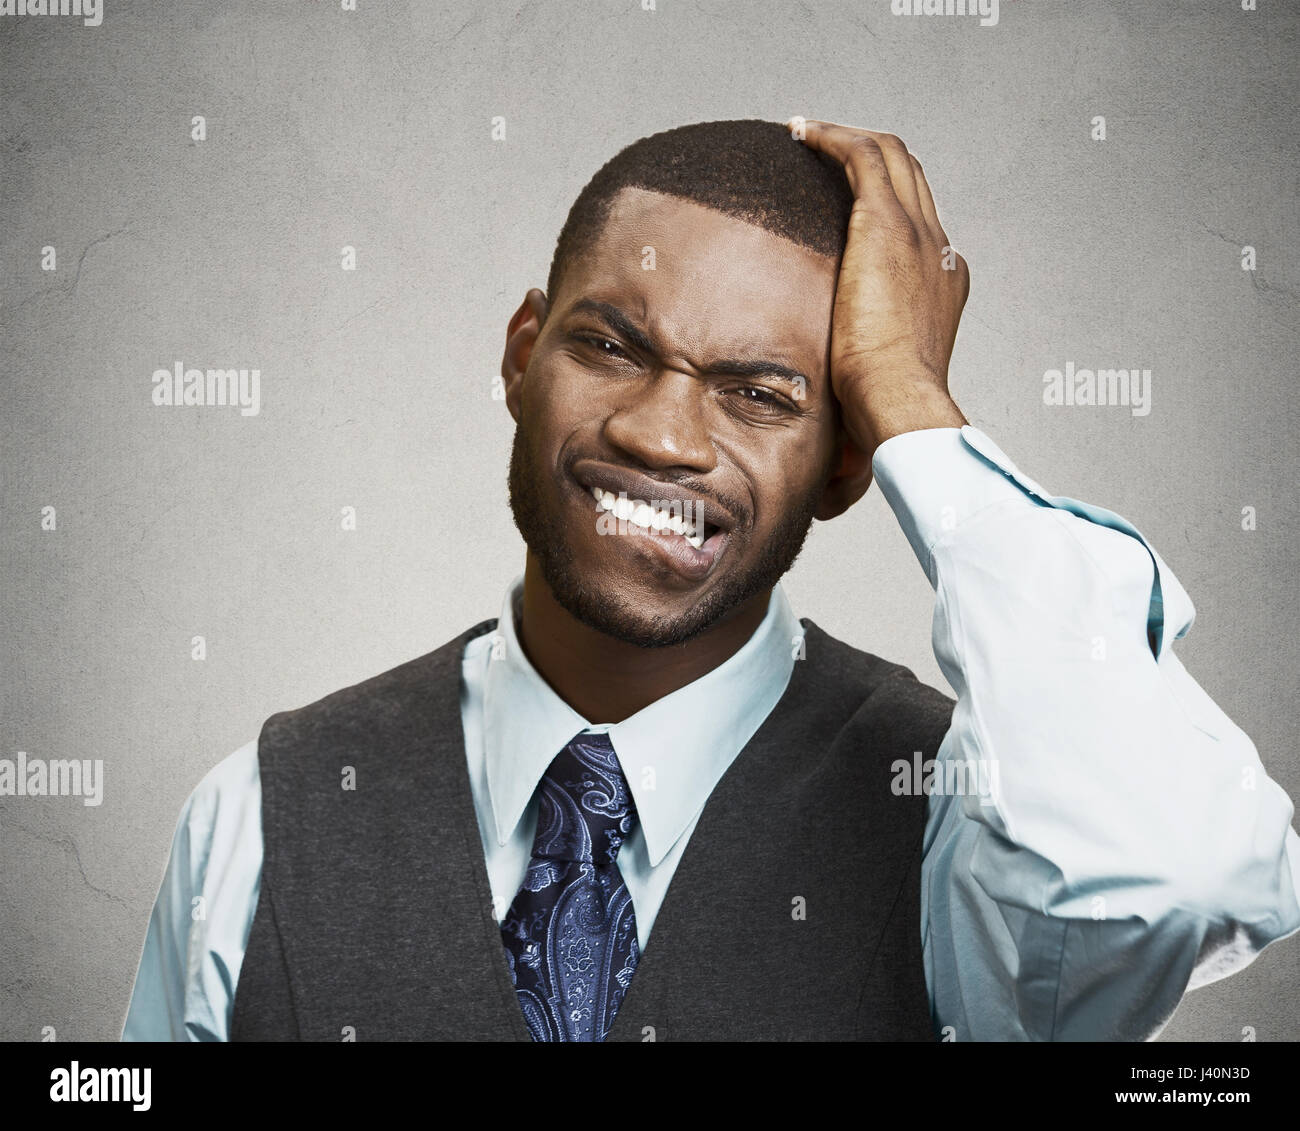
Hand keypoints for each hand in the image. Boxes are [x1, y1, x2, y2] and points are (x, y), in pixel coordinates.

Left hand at [791, 118, 968, 455]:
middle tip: (826, 150)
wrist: (902, 406)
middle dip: (870, 158)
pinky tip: (802, 133)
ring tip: (808, 134)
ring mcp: (918, 235)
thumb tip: (836, 457)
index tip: (851, 203)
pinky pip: (863, 158)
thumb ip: (864, 385)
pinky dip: (834, 138)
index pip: (919, 226)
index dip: (887, 204)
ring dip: (850, 139)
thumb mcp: (879, 388)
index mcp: (943, 284)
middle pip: (912, 179)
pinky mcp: (886, 227)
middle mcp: (939, 250)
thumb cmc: (888, 414)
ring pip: (893, 158)